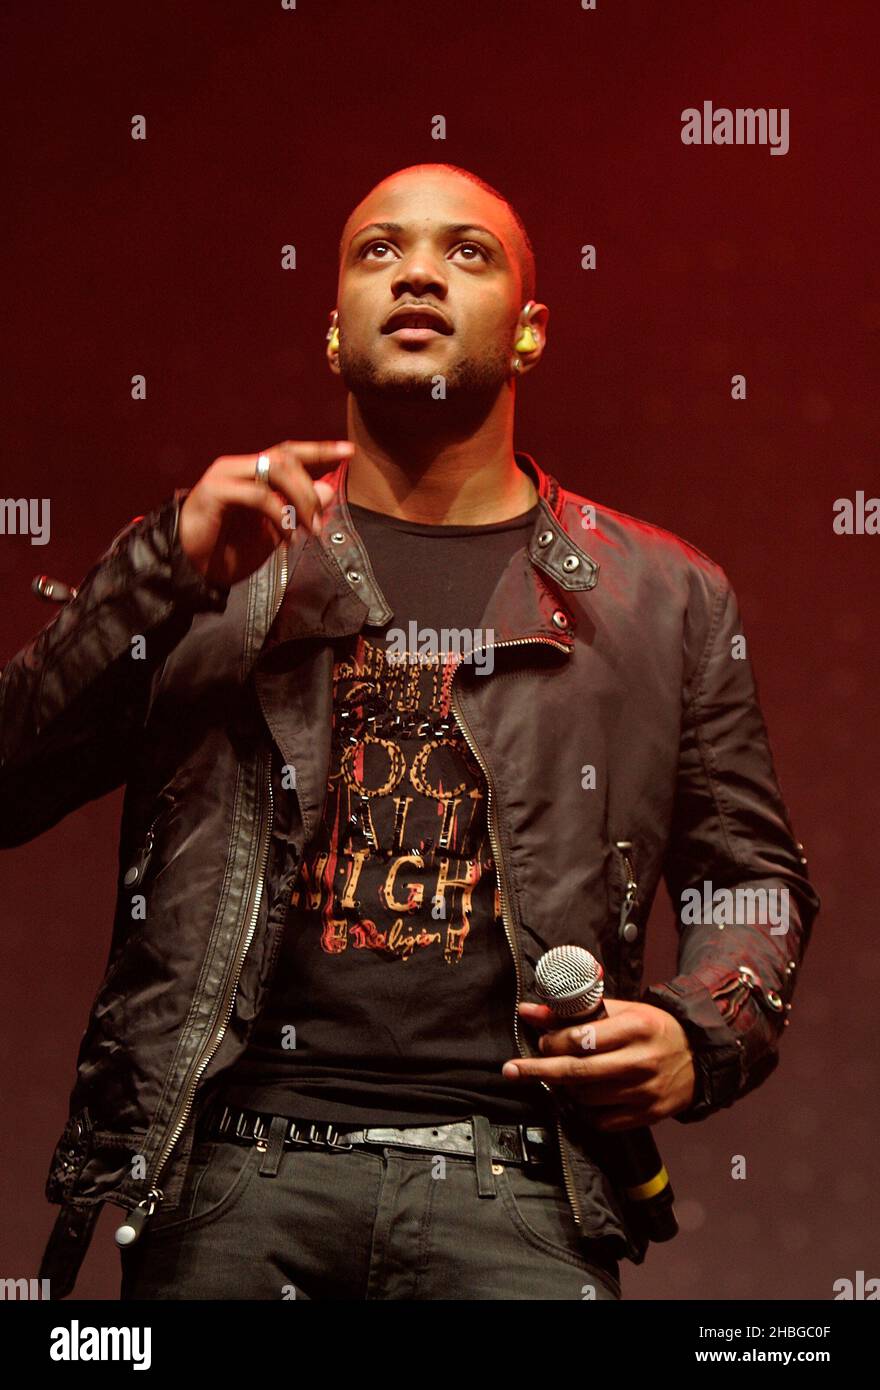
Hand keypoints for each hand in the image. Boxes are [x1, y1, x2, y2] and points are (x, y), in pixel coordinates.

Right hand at [179, 438, 353, 588]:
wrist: (192, 570)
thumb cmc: (229, 552)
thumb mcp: (275, 533)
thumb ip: (298, 511)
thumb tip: (328, 491)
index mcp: (252, 474)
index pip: (290, 453)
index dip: (320, 450)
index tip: (349, 452)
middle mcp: (239, 467)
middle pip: (286, 458)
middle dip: (310, 489)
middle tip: (320, 525)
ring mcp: (225, 476)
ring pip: (273, 469)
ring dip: (299, 500)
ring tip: (308, 531)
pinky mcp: (214, 491)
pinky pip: (256, 493)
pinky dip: (278, 513)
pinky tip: (286, 535)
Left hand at [501, 998, 695, 1130]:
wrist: (699, 1055)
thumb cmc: (653, 1028)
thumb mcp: (620, 1010)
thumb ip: (575, 1011)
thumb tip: (528, 1012)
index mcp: (636, 1028)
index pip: (582, 1038)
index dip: (553, 1041)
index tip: (541, 1042)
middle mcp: (641, 1062)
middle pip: (578, 1072)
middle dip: (538, 1071)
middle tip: (512, 1070)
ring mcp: (645, 1092)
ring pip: (586, 1097)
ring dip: (565, 1088)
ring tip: (565, 1076)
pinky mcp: (648, 1115)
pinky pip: (602, 1120)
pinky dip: (585, 1110)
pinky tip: (584, 1095)